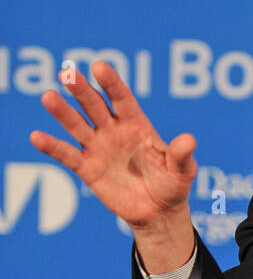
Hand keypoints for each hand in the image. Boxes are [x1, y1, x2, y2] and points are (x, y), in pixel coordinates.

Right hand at [30, 61, 196, 232]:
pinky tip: (37, 136)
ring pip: (77, 124)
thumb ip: (181, 155)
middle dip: (82, 90)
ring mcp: (98, 147)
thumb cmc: (172, 185)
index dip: (111, 83)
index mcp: (136, 124)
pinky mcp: (87, 168)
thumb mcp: (181, 171)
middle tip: (68, 74)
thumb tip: (189, 139)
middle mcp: (113, 130)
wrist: (158, 211)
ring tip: (48, 97)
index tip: (99, 67)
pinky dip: (52, 146)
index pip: (121, 98)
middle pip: (94, 105)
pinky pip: (67, 154)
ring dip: (62, 111)